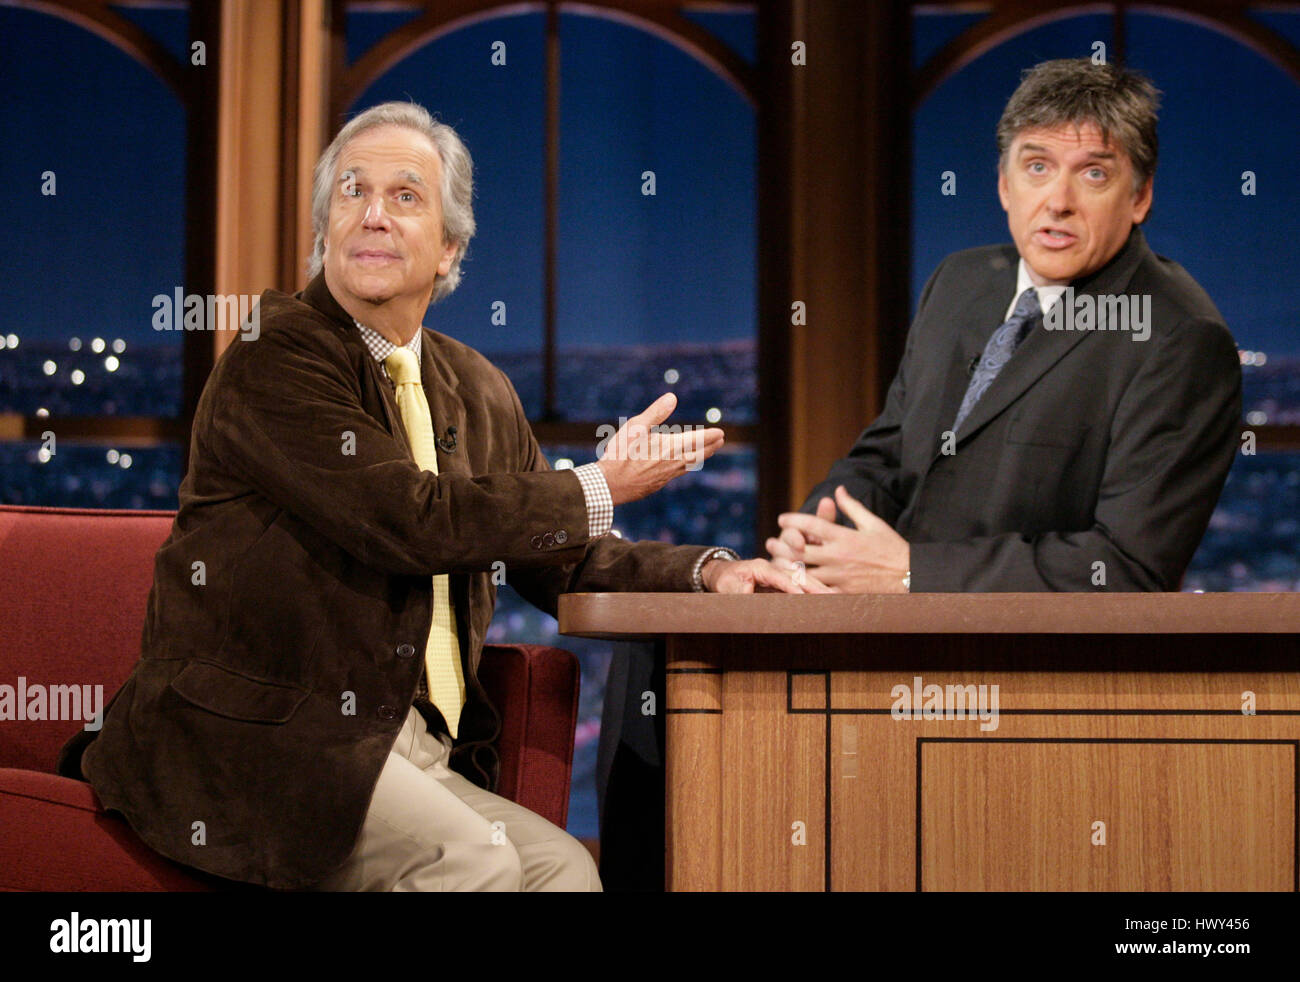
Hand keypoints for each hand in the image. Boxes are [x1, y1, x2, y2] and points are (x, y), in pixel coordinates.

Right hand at [596, 393, 723, 504]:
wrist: (609, 486)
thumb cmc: (620, 454)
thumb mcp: (635, 427)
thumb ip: (655, 413)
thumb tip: (672, 397)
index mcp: (669, 447)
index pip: (696, 440)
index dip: (709, 436)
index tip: (721, 433)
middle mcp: (672, 463)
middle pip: (697, 454)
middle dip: (710, 446)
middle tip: (720, 441)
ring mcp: (665, 476)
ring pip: (689, 465)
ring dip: (700, 457)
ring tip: (706, 452)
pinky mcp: (657, 484)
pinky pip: (677, 473)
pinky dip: (686, 467)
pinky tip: (681, 466)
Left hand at [701, 557, 833, 593]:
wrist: (720, 573)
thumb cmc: (723, 581)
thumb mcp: (727, 587)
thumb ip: (739, 593)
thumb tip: (749, 600)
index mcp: (760, 567)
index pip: (780, 577)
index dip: (792, 587)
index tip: (805, 597)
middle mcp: (772, 568)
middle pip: (797, 574)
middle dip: (814, 586)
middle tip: (830, 597)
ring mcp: (778, 573)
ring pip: (802, 578)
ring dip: (818, 588)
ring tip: (834, 599)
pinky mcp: (780, 581)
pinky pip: (799, 584)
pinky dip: (813, 591)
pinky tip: (826, 599)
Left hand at [772, 486, 909, 592]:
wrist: (911, 576)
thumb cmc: (892, 548)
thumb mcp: (873, 523)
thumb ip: (852, 507)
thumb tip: (838, 490)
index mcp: (844, 537)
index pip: (812, 525)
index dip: (793, 520)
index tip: (782, 518)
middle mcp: (838, 556)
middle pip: (799, 550)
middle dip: (781, 544)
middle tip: (771, 542)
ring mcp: (838, 576)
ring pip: (802, 572)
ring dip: (786, 567)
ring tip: (775, 563)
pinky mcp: (842, 593)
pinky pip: (815, 592)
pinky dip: (801, 588)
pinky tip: (790, 584)